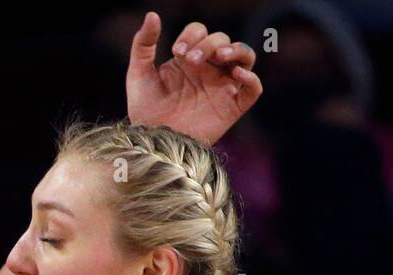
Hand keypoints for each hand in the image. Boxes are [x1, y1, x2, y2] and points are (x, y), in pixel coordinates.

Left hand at [126, 12, 261, 145]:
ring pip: (245, 56)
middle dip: (209, 44)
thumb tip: (152, 14)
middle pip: (222, 40)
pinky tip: (237, 73)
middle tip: (191, 60)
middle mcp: (209, 69)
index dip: (192, 36)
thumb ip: (143, 44)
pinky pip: (253, 88)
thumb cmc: (145, 110)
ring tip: (220, 56)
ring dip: (236, 50)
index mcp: (189, 59)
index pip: (200, 32)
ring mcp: (223, 87)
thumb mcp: (138, 74)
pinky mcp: (232, 107)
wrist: (152, 142)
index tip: (177, 52)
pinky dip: (251, 78)